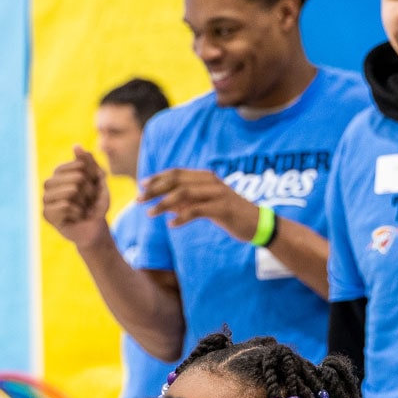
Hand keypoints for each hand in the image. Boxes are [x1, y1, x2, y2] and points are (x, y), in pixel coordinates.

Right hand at [42, 146, 112, 248]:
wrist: (94, 228)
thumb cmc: (95, 203)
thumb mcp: (98, 180)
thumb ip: (89, 162)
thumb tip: (76, 146)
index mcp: (60, 172)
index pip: (80, 165)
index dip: (92, 178)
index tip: (92, 189)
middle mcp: (49, 183)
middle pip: (77, 178)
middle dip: (89, 192)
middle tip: (87, 202)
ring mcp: (45, 198)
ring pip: (71, 191)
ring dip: (83, 203)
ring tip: (81, 209)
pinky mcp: (46, 214)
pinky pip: (66, 206)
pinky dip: (78, 213)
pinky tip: (75, 218)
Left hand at [140, 168, 260, 239]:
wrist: (259, 224)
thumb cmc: (231, 214)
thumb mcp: (207, 205)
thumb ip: (189, 202)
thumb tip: (166, 206)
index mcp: (207, 177)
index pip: (177, 173)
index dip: (158, 177)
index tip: (141, 185)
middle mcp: (211, 181)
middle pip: (177, 181)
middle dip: (155, 190)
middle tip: (138, 200)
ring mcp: (218, 194)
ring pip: (184, 194)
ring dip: (163, 204)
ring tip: (150, 213)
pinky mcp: (222, 208)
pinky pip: (197, 210)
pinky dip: (181, 217)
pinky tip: (171, 225)